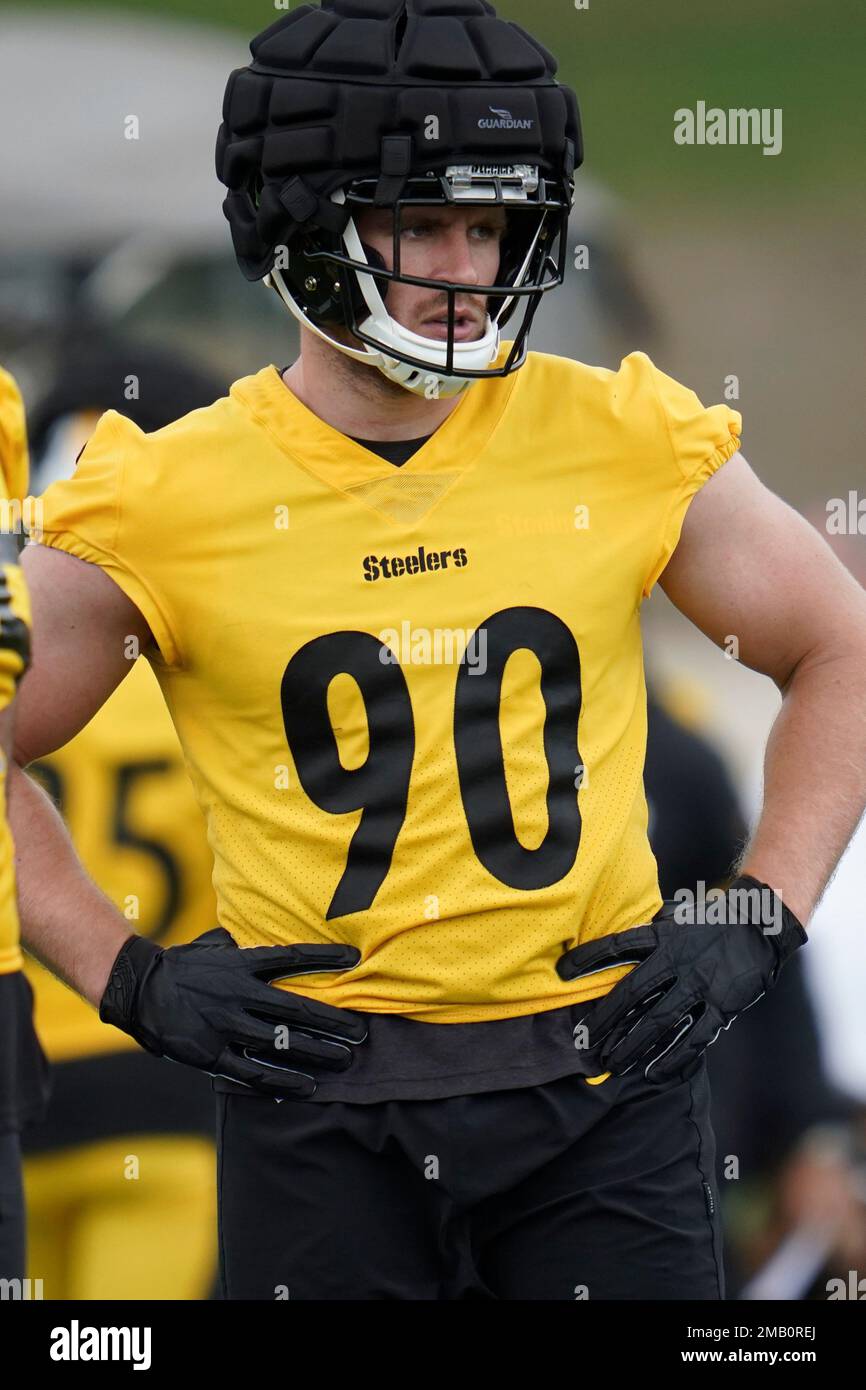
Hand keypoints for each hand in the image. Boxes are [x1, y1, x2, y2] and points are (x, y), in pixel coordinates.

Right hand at [100, 926, 367, 1097]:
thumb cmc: (183, 966)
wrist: (138, 989)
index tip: (355, 957)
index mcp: (241, 965)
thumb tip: (263, 926)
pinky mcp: (211, 1054)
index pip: (292, 958)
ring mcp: (226, 1026)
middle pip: (296, 1010)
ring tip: (345, 1060)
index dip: (325, 957)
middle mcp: (238, 994)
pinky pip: (254, 1072)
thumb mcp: (215, 946)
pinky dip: (283, 1081)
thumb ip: (244, 944)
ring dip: (317, 1053)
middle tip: (362, 1032)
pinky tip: (307, 1087)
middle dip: (333, 1022)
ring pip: (281, 1043)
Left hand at [557, 876, 806, 1084]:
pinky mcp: (722, 1005)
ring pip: (659, 1020)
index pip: (617, 947)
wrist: (758, 924)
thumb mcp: (676, 919)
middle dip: (605, 1019)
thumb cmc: (712, 923)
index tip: (561, 972)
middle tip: (584, 1042)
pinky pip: (694, 1037)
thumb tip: (616, 933)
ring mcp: (700, 985)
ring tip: (612, 1065)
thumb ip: (650, 933)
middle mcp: (677, 961)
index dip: (589, 959)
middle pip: (632, 993)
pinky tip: (654, 1072)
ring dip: (633, 1045)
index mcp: (663, 937)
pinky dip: (674, 1057)